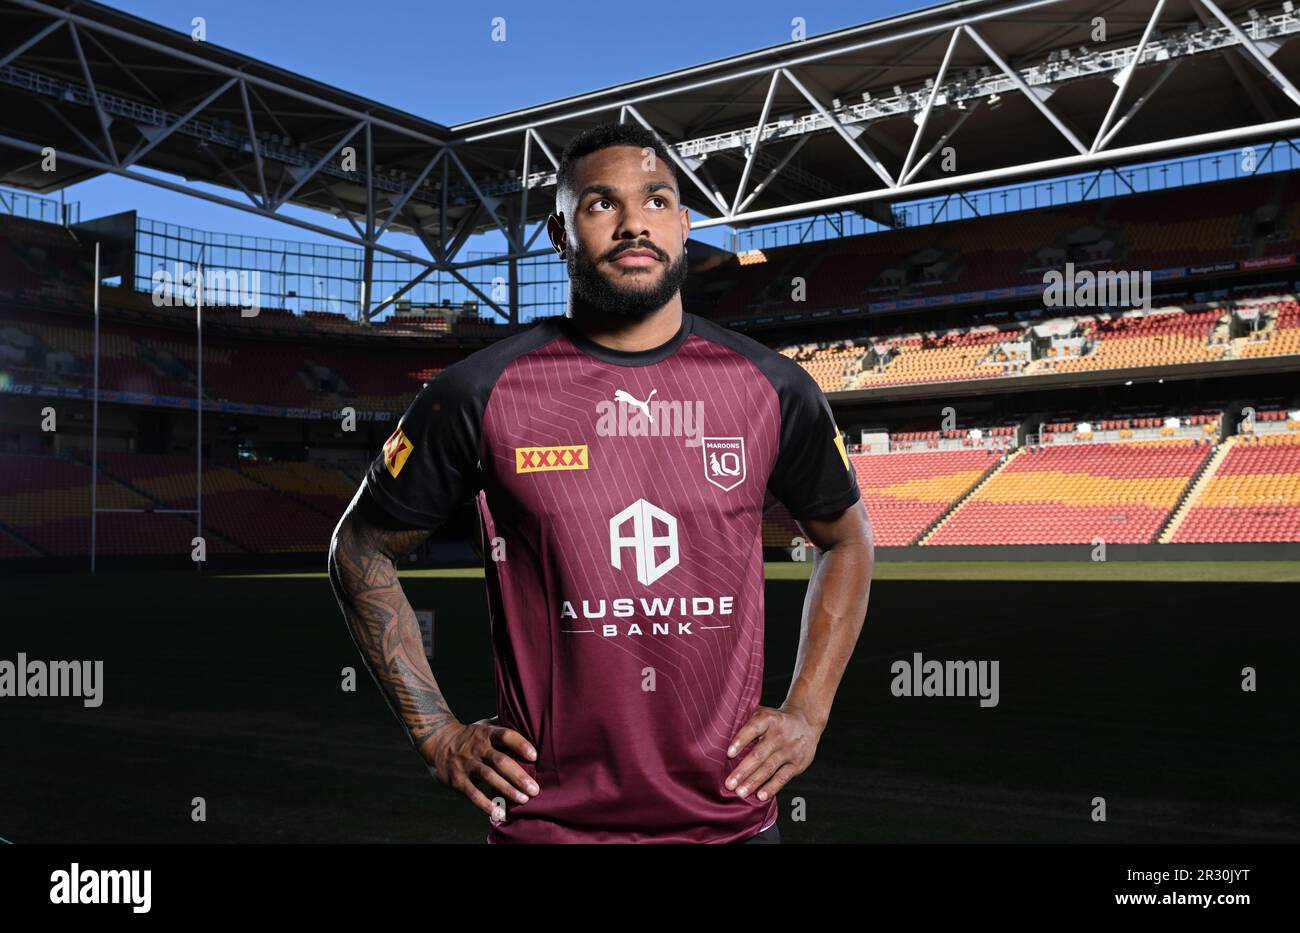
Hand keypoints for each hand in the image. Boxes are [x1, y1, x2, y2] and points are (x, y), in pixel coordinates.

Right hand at [425, 717, 539, 819]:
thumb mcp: (485, 726)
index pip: (506, 735)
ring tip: (524, 800)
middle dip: (518, 776)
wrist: (437, 741)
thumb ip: (505, 727)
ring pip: (489, 777)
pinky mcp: (458, 780)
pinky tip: (500, 813)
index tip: (534, 756)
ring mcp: (467, 764)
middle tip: (535, 789)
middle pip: (500, 761)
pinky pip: (473, 794)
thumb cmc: (471, 736)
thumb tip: (531, 724)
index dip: (520, 745)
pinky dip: (486, 804)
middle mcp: (478, 748)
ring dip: (507, 790)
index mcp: (487, 734)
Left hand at [724, 704, 822, 800]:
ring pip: (769, 768)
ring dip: (754, 782)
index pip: (753, 729)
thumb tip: (719, 733)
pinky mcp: (797, 764)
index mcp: (768, 719)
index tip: (729, 753)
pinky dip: (772, 787)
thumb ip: (745, 720)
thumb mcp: (762, 713)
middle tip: (729, 784)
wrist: (806, 721)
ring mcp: (789, 750)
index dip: (741, 740)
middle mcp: (779, 735)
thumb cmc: (775, 720)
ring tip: (740, 792)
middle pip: (759, 754)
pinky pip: (782, 777)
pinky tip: (761, 796)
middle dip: (743, 771)